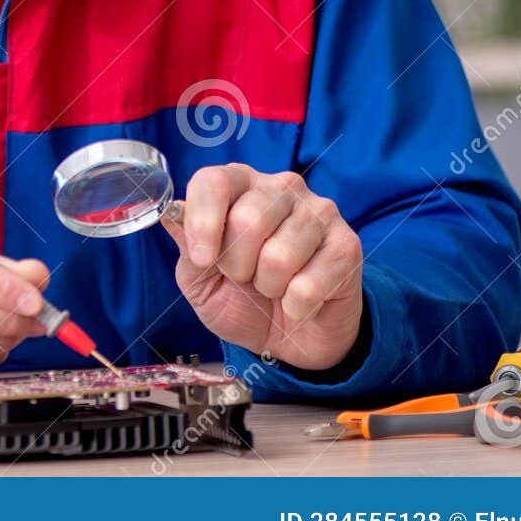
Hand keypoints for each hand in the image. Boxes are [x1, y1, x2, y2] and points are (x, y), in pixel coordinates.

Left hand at [160, 164, 364, 371]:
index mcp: (239, 185)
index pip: (214, 180)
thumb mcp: (199, 278)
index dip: (203, 222)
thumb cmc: (240, 299)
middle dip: (236, 264)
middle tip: (243, 277)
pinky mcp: (347, 245)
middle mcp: (281, 188)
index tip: (201, 259)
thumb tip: (172, 211)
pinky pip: (309, 284)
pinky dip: (296, 305)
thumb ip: (187, 244)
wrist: (289, 340)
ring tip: (273, 286)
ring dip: (268, 286)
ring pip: (279, 255)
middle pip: (247, 219)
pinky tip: (300, 301)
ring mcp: (319, 212)